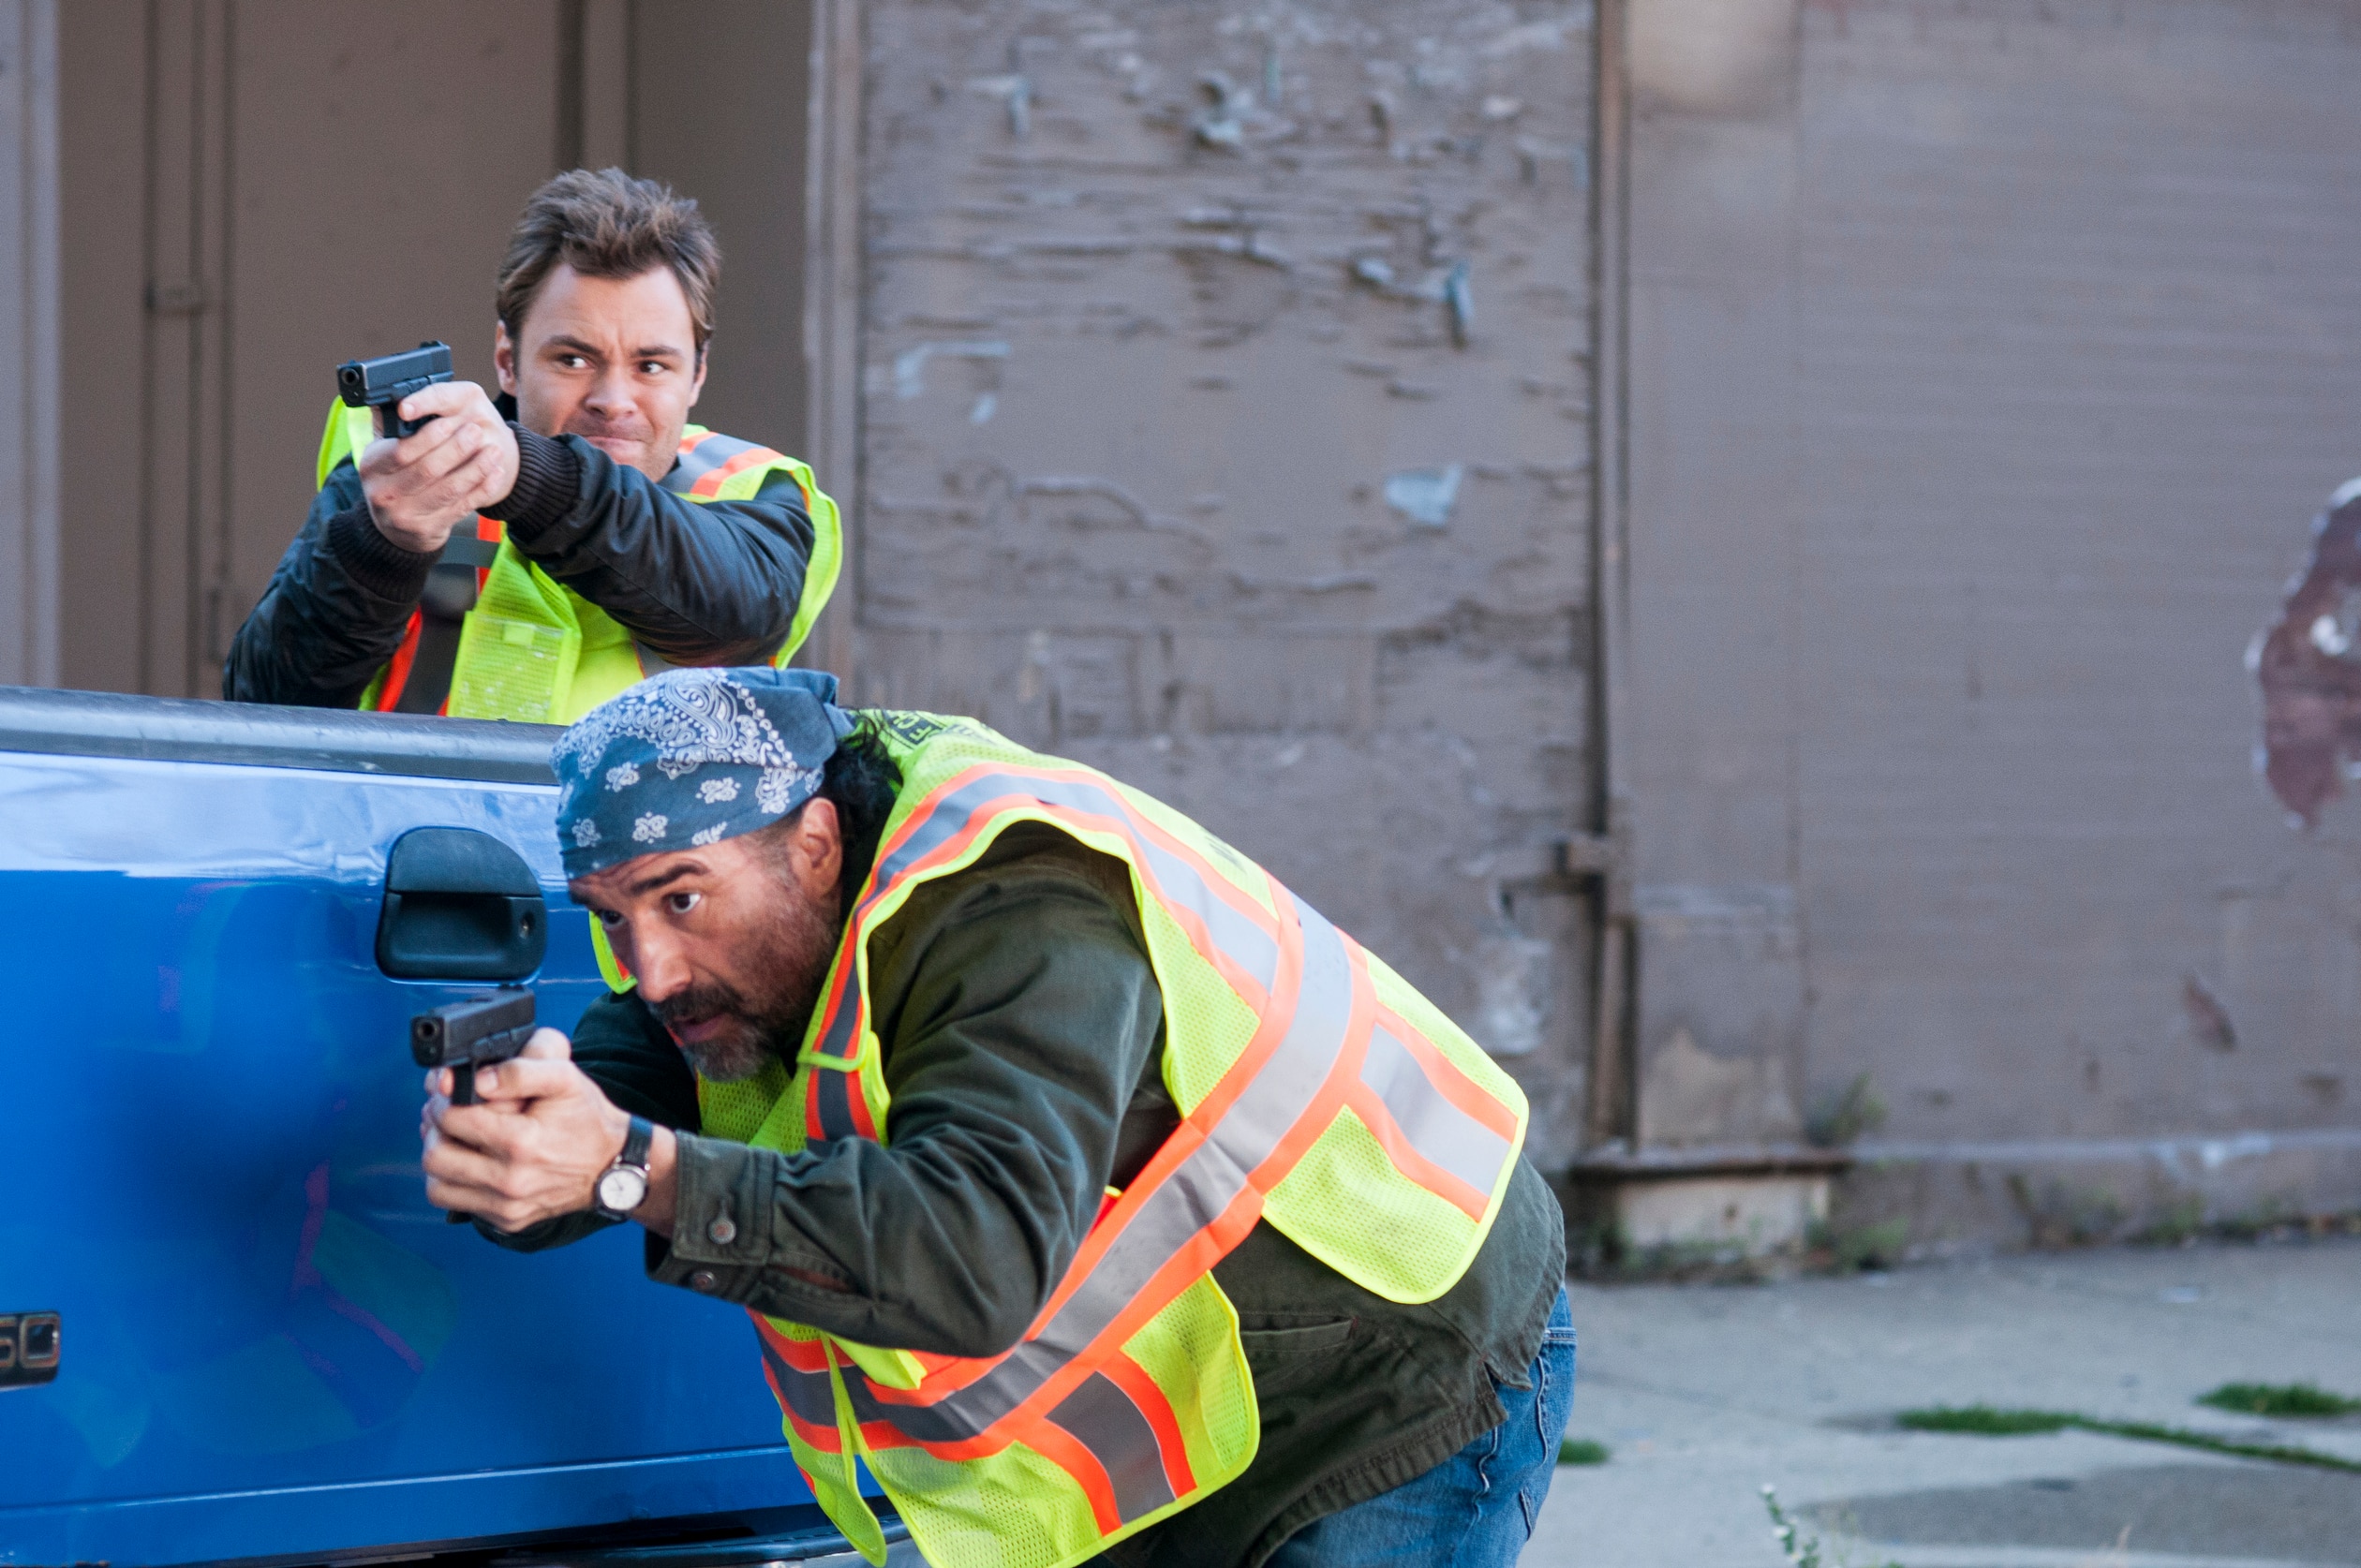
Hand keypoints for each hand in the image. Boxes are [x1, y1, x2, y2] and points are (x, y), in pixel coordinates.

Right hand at [358, 379, 519, 553]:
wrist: (396, 526)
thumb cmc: (396, 476)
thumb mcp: (384, 450)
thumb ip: (393, 424)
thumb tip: (402, 393)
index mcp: (372, 465)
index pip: (401, 449)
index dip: (427, 436)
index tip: (448, 421)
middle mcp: (384, 493)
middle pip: (427, 469)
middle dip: (456, 449)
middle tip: (477, 431)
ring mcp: (406, 516)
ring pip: (448, 489)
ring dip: (476, 468)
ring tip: (494, 450)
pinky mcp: (429, 530)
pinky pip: (462, 507)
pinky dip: (482, 489)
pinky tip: (495, 473)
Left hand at [421, 1027, 640, 1232]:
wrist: (614, 1167)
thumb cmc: (587, 1120)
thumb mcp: (565, 1079)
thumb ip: (520, 1070)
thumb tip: (476, 1080)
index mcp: (522, 1141)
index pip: (451, 1119)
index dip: (442, 1099)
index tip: (447, 1091)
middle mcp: (511, 1180)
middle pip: (435, 1156)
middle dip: (434, 1129)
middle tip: (447, 1114)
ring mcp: (507, 1206)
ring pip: (437, 1186)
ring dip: (440, 1158)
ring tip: (455, 1139)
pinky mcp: (507, 1221)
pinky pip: (458, 1204)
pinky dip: (457, 1181)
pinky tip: (474, 1161)